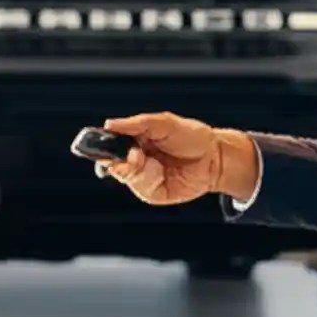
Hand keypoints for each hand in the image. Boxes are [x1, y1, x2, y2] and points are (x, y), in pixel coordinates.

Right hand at [100, 112, 258, 204]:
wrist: (215, 157)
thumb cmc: (191, 136)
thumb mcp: (163, 123)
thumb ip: (136, 124)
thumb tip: (109, 125)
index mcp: (134, 140)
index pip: (108, 144)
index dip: (101, 145)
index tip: (102, 144)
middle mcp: (134, 159)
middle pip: (111, 163)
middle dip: (118, 158)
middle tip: (132, 152)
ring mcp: (143, 177)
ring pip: (125, 176)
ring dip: (133, 168)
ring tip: (146, 159)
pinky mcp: (153, 193)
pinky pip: (141, 189)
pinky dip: (146, 181)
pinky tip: (158, 173)